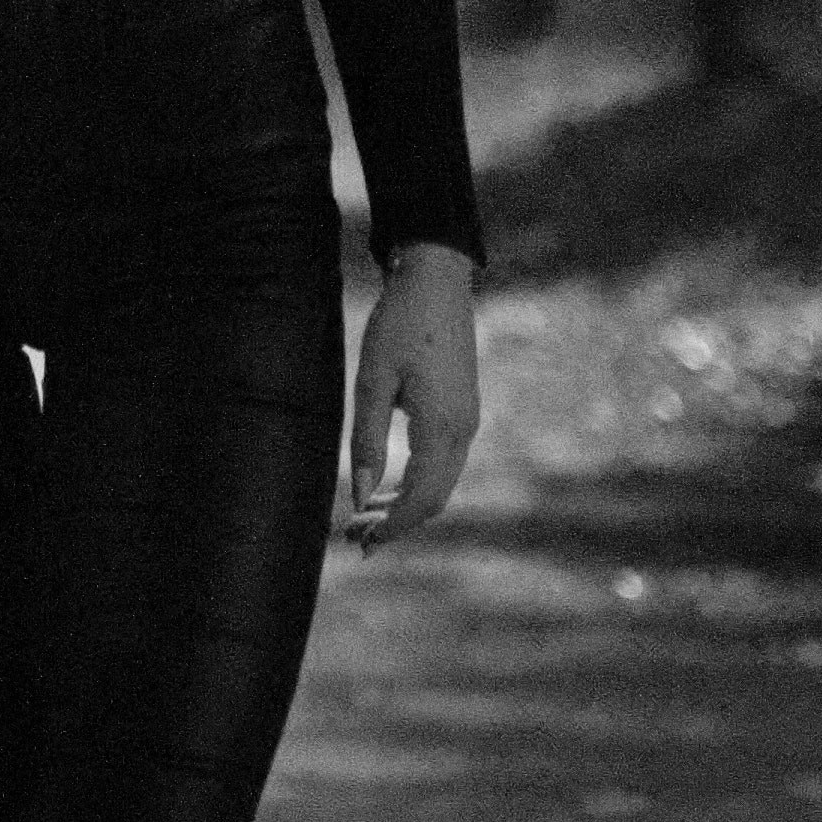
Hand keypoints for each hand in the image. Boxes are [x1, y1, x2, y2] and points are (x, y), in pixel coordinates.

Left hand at [345, 242, 478, 547]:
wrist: (437, 278)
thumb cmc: (399, 323)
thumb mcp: (372, 380)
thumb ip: (368, 441)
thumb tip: (360, 497)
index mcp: (442, 427)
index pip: (421, 499)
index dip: (392, 527)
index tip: (361, 543)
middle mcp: (463, 430)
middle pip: (434, 498)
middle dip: (396, 523)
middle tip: (354, 538)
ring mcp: (467, 420)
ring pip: (440, 482)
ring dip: (404, 504)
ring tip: (363, 517)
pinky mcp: (463, 409)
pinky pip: (443, 462)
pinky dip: (415, 482)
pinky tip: (386, 485)